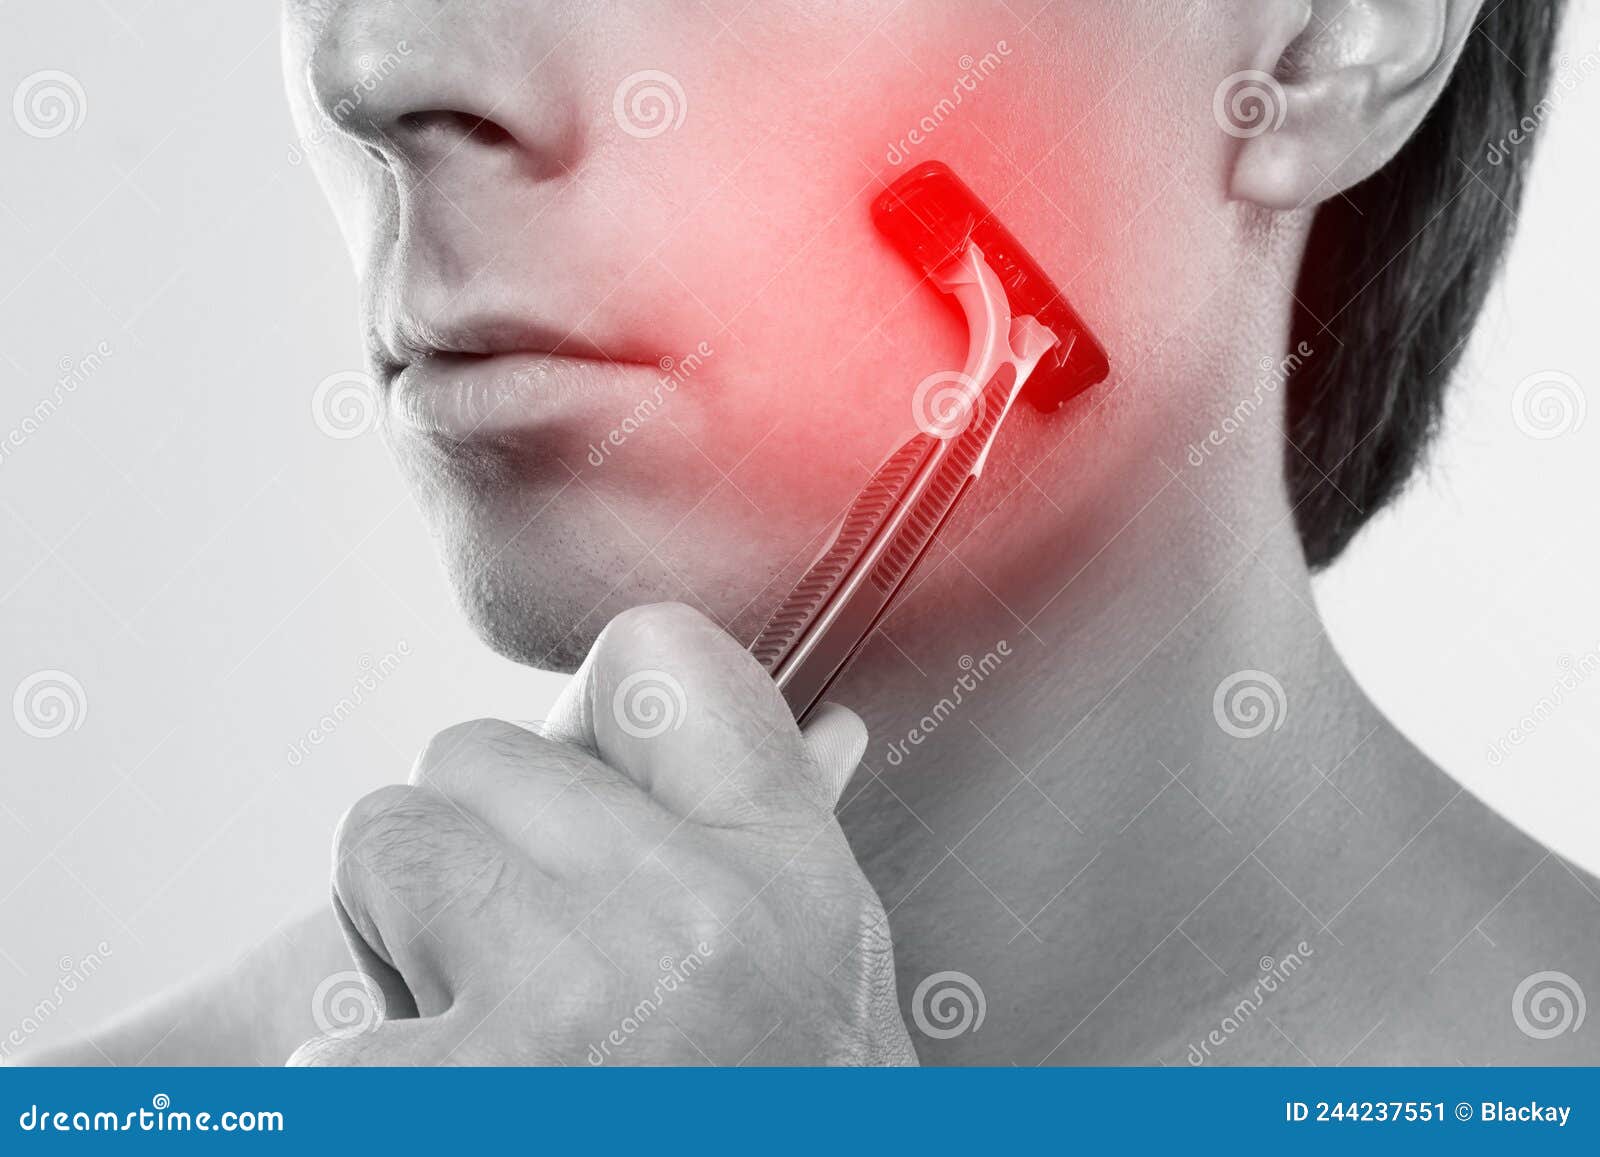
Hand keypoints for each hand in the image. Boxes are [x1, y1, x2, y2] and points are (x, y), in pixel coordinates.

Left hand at [290, 603, 915, 1065]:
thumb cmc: (772, 1132)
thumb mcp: (826, 1010)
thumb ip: (789, 862)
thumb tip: (834, 731)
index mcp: (794, 892)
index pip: (671, 667)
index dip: (605, 699)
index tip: (584, 754)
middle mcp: (690, 930)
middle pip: (472, 757)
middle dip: (470, 853)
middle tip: (516, 972)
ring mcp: (563, 1019)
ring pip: (384, 849)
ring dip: (396, 953)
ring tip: (479, 1061)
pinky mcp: (441, 1103)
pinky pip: (320, 1043)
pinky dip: (343, 1100)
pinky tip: (438, 1122)